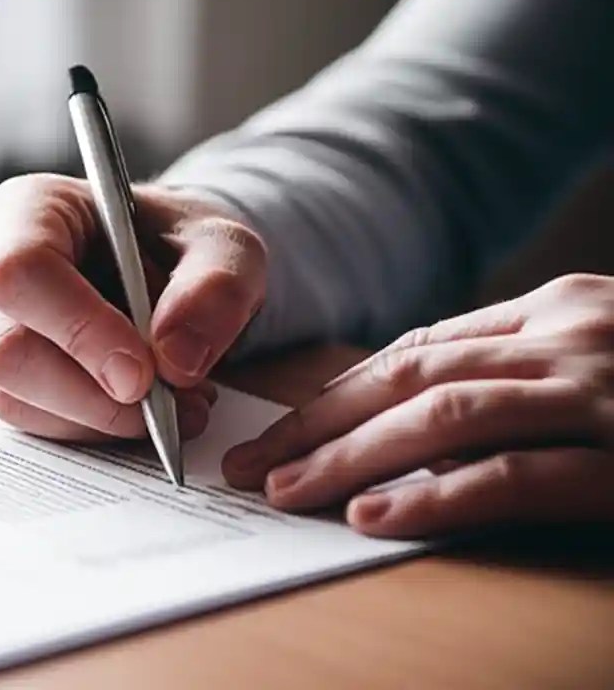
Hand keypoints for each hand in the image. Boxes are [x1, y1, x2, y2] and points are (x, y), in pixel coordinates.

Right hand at [0, 174, 266, 441]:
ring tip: (175, 404)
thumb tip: (176, 360)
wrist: (170, 271)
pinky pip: (33, 423)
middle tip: (173, 401)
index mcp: (29, 209)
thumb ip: (215, 289)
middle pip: (8, 350)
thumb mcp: (225, 247)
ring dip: (103, 418)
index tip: (143, 373)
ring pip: (15, 397)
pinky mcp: (2, 378)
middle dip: (95, 394)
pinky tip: (143, 411)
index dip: (78, 329)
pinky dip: (96, 430)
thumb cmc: (182, 244)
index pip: (21, 272)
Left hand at [223, 273, 613, 537]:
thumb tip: (418, 444)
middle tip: (250, 464)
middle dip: (317, 425)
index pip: (420, 350)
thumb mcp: (600, 365)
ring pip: (442, 418)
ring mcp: (596, 392)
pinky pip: (511, 477)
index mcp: (557, 310)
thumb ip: (513, 385)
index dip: (339, 396)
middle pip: (411, 378)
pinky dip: (433, 497)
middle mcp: (568, 337)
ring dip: (350, 458)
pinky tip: (370, 517)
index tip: (280, 434)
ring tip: (285, 492)